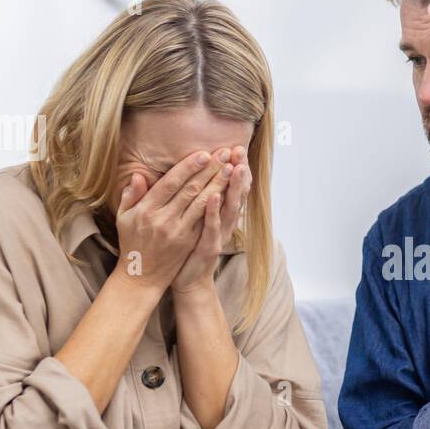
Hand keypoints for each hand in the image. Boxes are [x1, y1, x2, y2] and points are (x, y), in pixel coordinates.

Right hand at [113, 148, 225, 293]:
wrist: (141, 276)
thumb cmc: (132, 242)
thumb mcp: (124, 218)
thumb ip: (132, 195)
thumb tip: (138, 175)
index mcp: (147, 209)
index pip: (171, 183)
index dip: (188, 167)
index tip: (203, 153)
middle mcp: (163, 219)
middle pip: (191, 190)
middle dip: (210, 170)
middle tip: (225, 153)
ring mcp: (178, 232)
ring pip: (201, 203)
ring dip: (218, 184)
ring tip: (231, 168)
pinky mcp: (189, 242)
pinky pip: (205, 221)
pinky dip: (217, 206)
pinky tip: (227, 193)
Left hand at [171, 146, 251, 296]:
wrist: (189, 281)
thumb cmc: (190, 248)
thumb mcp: (198, 221)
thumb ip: (203, 200)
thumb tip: (210, 180)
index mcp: (221, 214)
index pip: (232, 186)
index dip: (236, 168)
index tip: (236, 147)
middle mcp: (224, 222)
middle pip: (235, 192)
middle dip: (238, 171)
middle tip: (240, 150)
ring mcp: (218, 234)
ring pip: (228, 207)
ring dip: (231, 186)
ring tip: (234, 166)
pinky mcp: (209, 246)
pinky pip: (211, 226)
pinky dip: (214, 211)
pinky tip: (214, 196)